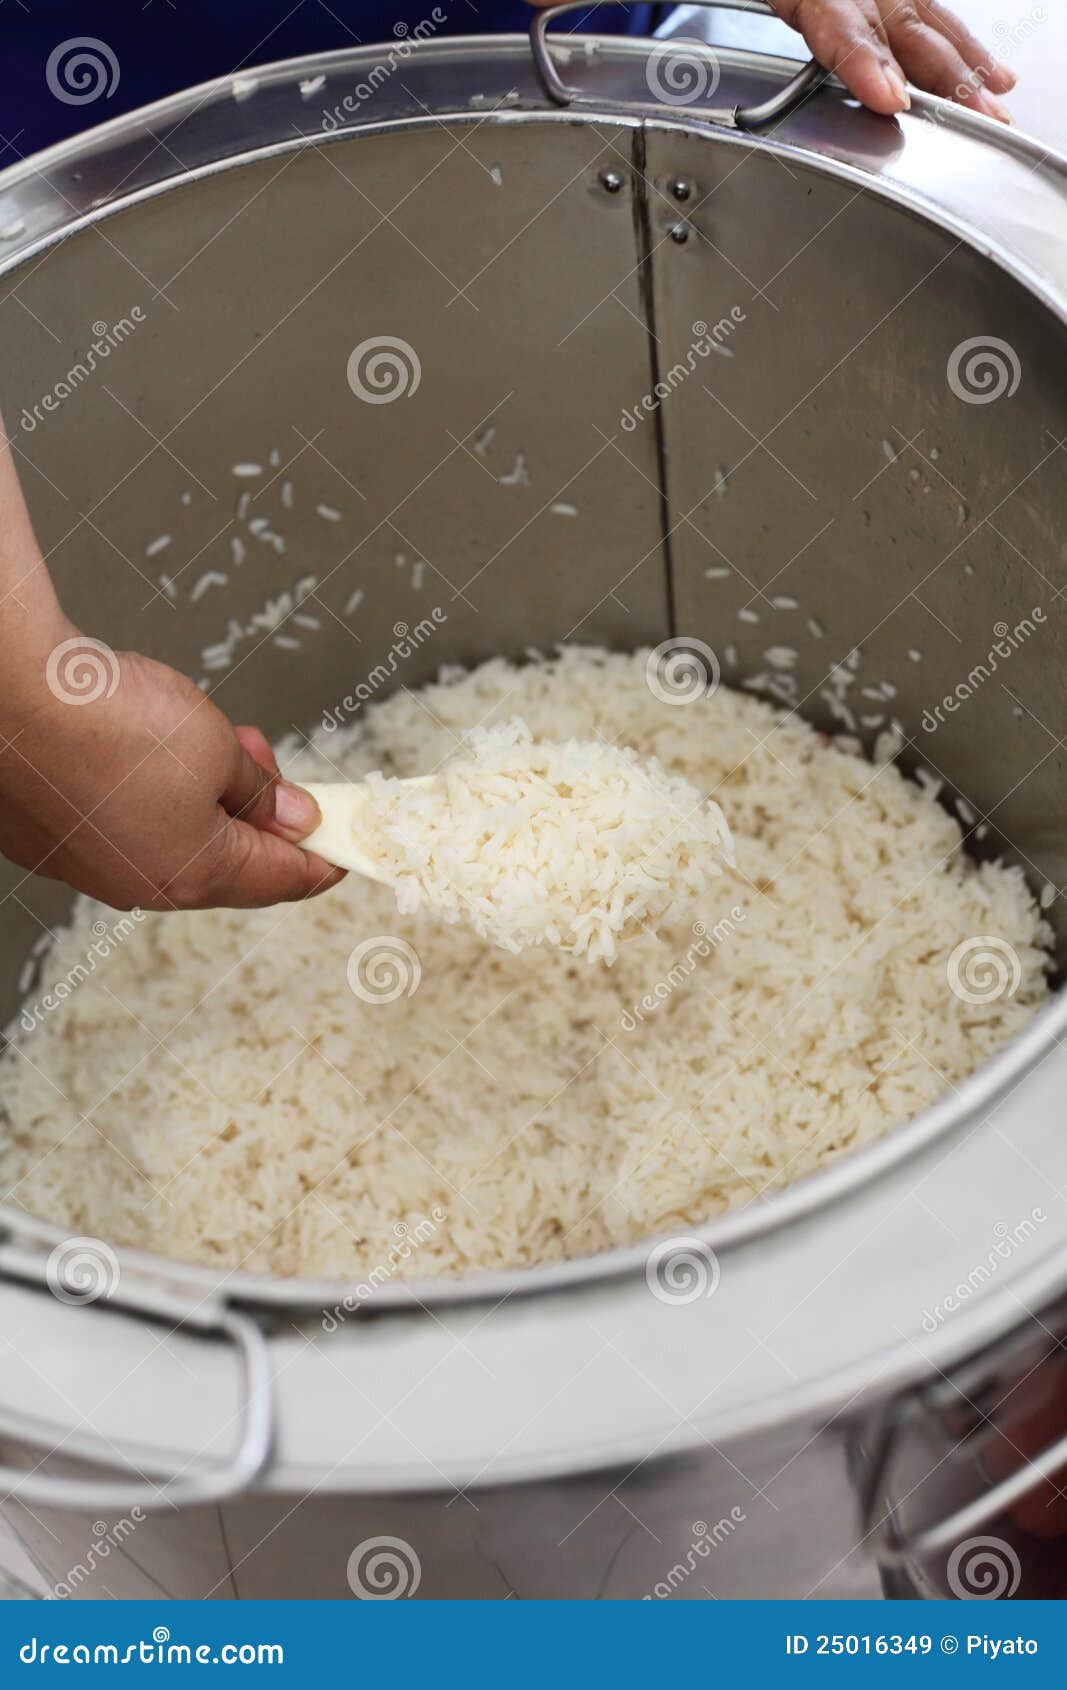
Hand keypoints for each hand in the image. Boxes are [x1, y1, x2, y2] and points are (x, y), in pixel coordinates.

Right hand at [0, 620, 344, 911]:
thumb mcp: (218, 745)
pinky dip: (148, 798)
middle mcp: (139, 884)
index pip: (283, 879)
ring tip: (197, 738)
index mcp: (194, 874)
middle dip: (258, 816)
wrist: (8, 691)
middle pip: (226, 864)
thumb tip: (289, 815)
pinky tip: (140, 750)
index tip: (344, 844)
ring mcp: (89, 866)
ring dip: (202, 801)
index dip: (322, 858)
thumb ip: (259, 789)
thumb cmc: (107, 718)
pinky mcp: (50, 840)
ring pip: (171, 844)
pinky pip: (122, 829)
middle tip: (264, 762)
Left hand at [527, 0, 1013, 122]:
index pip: (830, 3)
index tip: (890, 97)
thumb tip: (532, 1)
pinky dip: (944, 24)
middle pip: (891, 0)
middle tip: (979, 115)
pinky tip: (976, 61)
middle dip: (940, 61)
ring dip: (956, 46)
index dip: (861, 51)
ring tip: (995, 95)